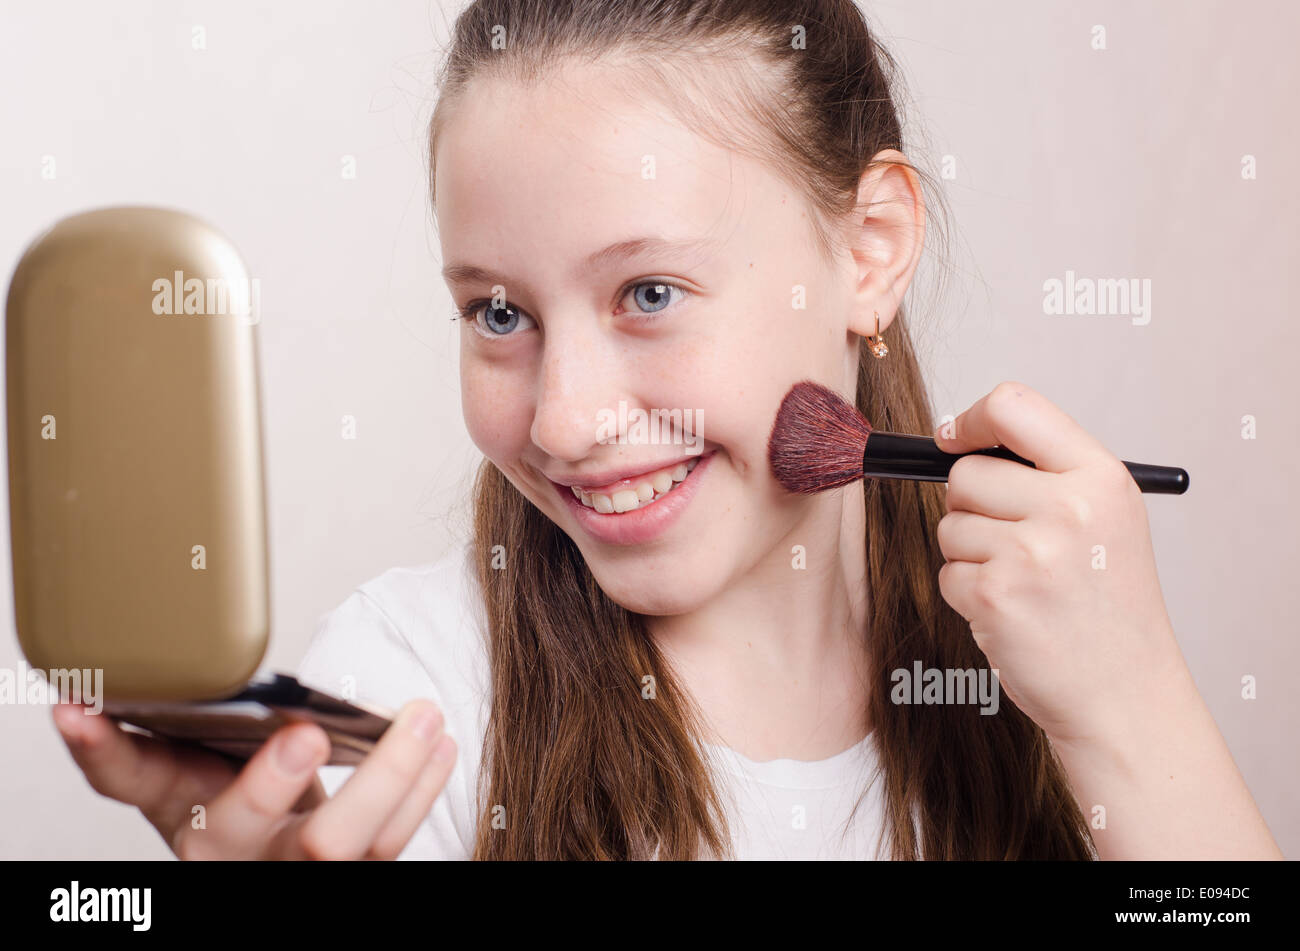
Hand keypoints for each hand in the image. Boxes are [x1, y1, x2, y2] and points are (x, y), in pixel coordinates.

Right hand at [52, 698, 456, 859]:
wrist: (274, 864)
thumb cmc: (243, 799)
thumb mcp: (205, 763)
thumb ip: (204, 718)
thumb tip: (196, 643)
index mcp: (180, 808)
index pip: (126, 777)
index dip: (99, 747)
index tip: (82, 708)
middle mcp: (230, 849)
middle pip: (246, 827)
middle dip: (274, 781)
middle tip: (307, 733)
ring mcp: (292, 870)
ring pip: (342, 844)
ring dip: (391, 775)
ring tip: (424, 718)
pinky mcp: (350, 873)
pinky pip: (391, 845)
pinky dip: (422, 790)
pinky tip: (442, 744)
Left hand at [933, 381, 1189, 748]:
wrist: (1125, 693)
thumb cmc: (1107, 607)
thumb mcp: (1107, 518)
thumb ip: (1047, 471)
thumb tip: (956, 439)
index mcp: (1101, 477)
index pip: (1014, 407)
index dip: (969, 421)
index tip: (952, 439)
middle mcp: (1070, 508)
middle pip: (965, 473)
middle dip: (969, 506)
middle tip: (1011, 542)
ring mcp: (1032, 552)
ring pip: (949, 525)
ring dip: (970, 555)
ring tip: (1022, 583)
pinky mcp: (996, 595)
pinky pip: (947, 573)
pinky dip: (967, 595)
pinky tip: (1012, 612)